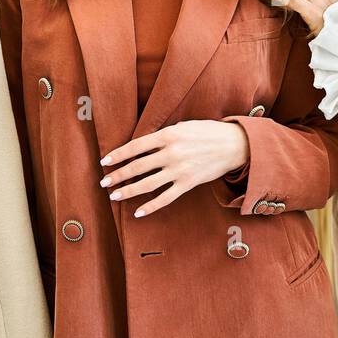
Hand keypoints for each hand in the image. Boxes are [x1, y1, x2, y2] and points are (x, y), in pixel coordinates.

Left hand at [98, 120, 250, 216]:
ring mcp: (179, 170)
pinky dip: (150, 206)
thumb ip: (163, 135)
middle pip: (137, 167)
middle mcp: (171, 153)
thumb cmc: (207, 132)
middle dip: (118, 175)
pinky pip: (165, 198)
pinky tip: (138, 211)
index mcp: (168, 135)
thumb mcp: (183, 126)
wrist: (233, 144)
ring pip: (147, 184)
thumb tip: (142, 145)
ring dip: (128, 191)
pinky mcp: (188, 183)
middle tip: (103, 182)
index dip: (118, 155)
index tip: (105, 162)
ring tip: (114, 196)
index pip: (135, 147)